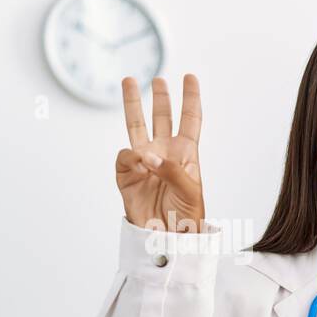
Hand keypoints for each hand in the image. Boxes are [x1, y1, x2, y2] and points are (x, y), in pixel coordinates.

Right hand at [116, 74, 205, 232]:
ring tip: (129, 82)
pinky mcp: (126, 173)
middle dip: (161, 98)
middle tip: (159, 79)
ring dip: (133, 104)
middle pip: (162, 118)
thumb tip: (148, 155)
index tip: (190, 78)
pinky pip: (125, 155)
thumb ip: (173, 170)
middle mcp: (164, 153)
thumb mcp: (190, 192)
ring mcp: (144, 161)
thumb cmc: (186, 216)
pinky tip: (139, 164)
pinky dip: (130, 156)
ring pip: (136, 126)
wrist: (166, 238)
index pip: (190, 121)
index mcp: (186, 155)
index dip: (191, 99)